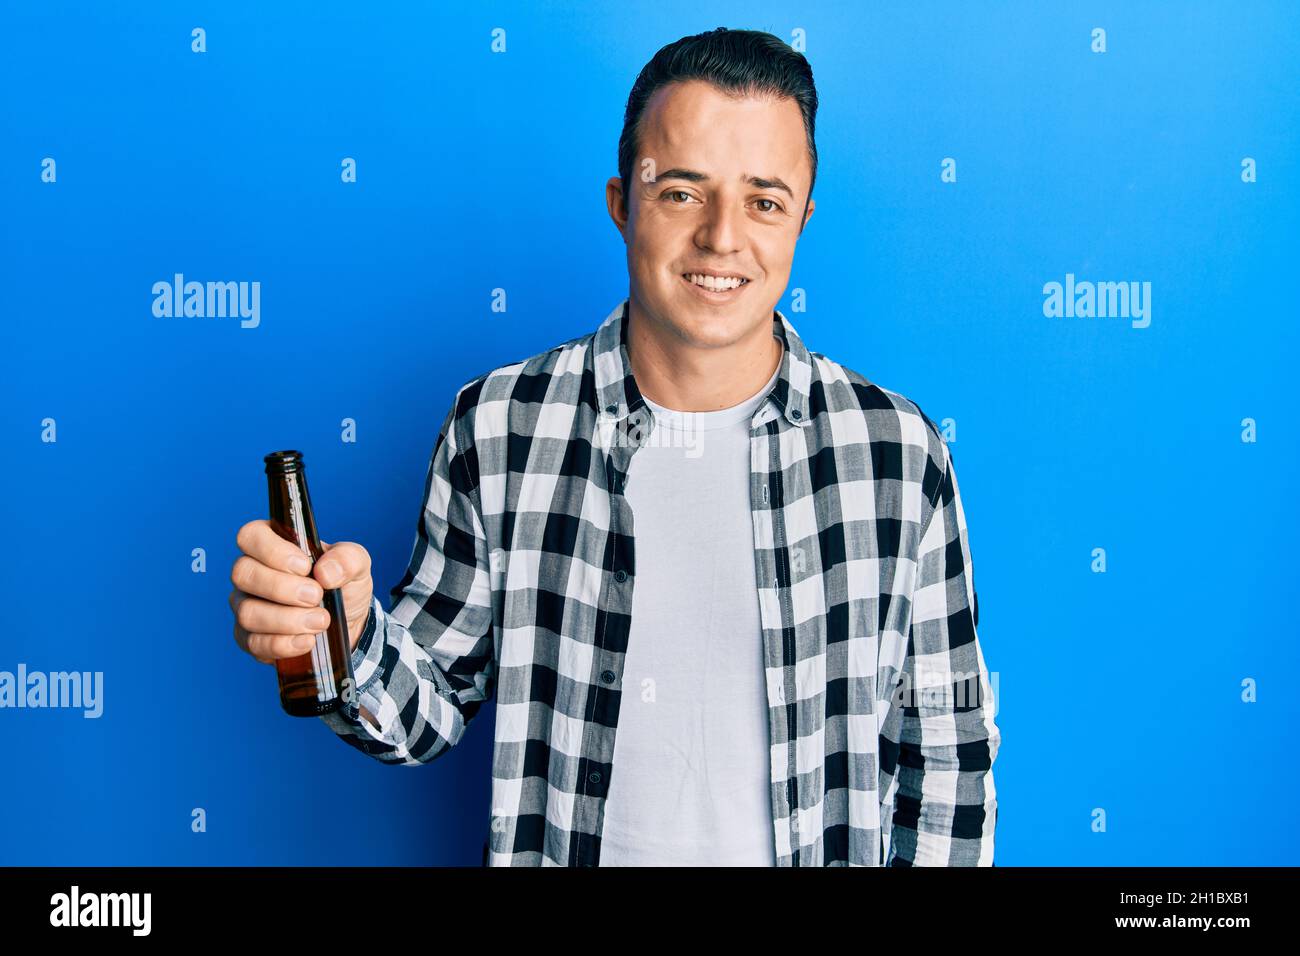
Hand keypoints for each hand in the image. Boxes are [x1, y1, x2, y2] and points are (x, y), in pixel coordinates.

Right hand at [230, 519, 374, 663]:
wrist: (348, 624)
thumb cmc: (343, 585)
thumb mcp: (356, 565)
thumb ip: (348, 558)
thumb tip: (325, 573)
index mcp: (271, 544)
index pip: (250, 535)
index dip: (272, 550)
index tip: (305, 566)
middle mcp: (251, 573)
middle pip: (243, 574)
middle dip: (282, 588)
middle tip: (316, 596)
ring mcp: (246, 606)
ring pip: (248, 612)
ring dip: (288, 619)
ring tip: (321, 621)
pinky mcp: (250, 638)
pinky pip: (254, 643)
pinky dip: (284, 644)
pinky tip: (308, 641)